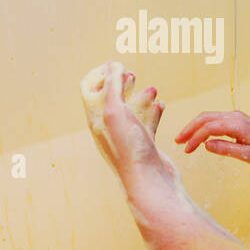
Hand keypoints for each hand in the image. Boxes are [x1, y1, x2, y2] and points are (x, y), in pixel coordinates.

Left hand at [82, 62, 219, 236]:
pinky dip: (153, 111)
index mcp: (96, 119)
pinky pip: (147, 123)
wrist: (150, 184)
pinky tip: (161, 104)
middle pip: (109, 98)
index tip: (115, 65)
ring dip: (139, 96)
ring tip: (151, 89)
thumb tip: (112, 65)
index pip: (88, 89)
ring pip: (130, 109)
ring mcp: (127, 137)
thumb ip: (113, 87)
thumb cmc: (130, 150)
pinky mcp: (144, 144)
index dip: (99, 74)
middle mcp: (109, 128)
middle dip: (120, 82)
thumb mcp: (116, 112)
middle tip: (131, 74)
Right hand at [174, 110, 249, 166]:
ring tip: (184, 139)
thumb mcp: (248, 155)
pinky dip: (204, 126)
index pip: (209, 128)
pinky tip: (199, 137)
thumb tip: (207, 145)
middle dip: (189, 128)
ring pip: (209, 117)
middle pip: (205, 118)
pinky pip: (215, 120)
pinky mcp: (237, 120)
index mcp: (236, 125)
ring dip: (195, 127)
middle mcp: (234, 116)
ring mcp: (235, 116)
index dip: (195, 138)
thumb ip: (226, 149)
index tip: (187, 150)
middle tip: (177, 141)